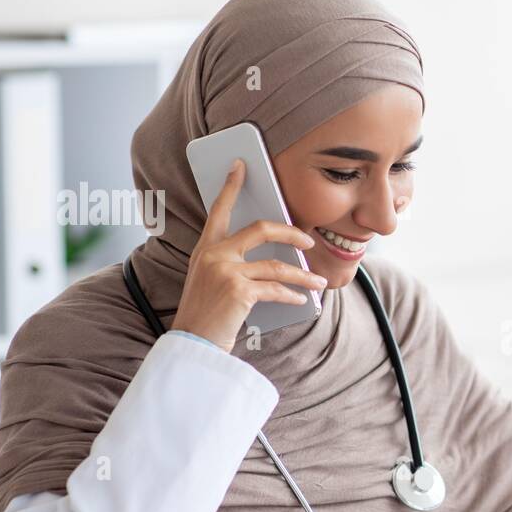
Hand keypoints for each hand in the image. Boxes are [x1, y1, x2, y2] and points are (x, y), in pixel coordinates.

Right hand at [170, 158, 327, 351]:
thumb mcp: (212, 282)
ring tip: (318, 282)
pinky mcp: (239, 291)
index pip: (219, 210)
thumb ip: (233, 264)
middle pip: (261, 229)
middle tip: (309, 241)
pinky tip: (301, 300)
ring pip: (277, 265)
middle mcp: (214, 255)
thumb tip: (273, 258)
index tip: (241, 166)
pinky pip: (276, 288)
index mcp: (205, 249)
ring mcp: (226, 271)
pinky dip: (292, 295)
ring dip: (302, 275)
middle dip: (292, 232)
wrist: (192, 344)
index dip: (231, 187)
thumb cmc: (206, 315)